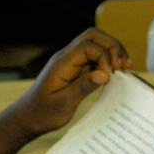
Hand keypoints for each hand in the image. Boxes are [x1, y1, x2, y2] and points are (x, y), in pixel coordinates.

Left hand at [0, 28, 130, 153]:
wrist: (29, 117)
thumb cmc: (43, 113)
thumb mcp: (64, 103)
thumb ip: (84, 86)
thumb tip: (105, 74)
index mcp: (61, 64)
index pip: (87, 45)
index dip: (103, 56)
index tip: (110, 75)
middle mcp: (66, 57)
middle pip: (93, 36)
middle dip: (112, 46)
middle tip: (124, 66)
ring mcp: (71, 61)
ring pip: (95, 43)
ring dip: (112, 52)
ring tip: (125, 68)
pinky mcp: (76, 68)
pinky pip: (94, 56)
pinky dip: (107, 61)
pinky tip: (117, 73)